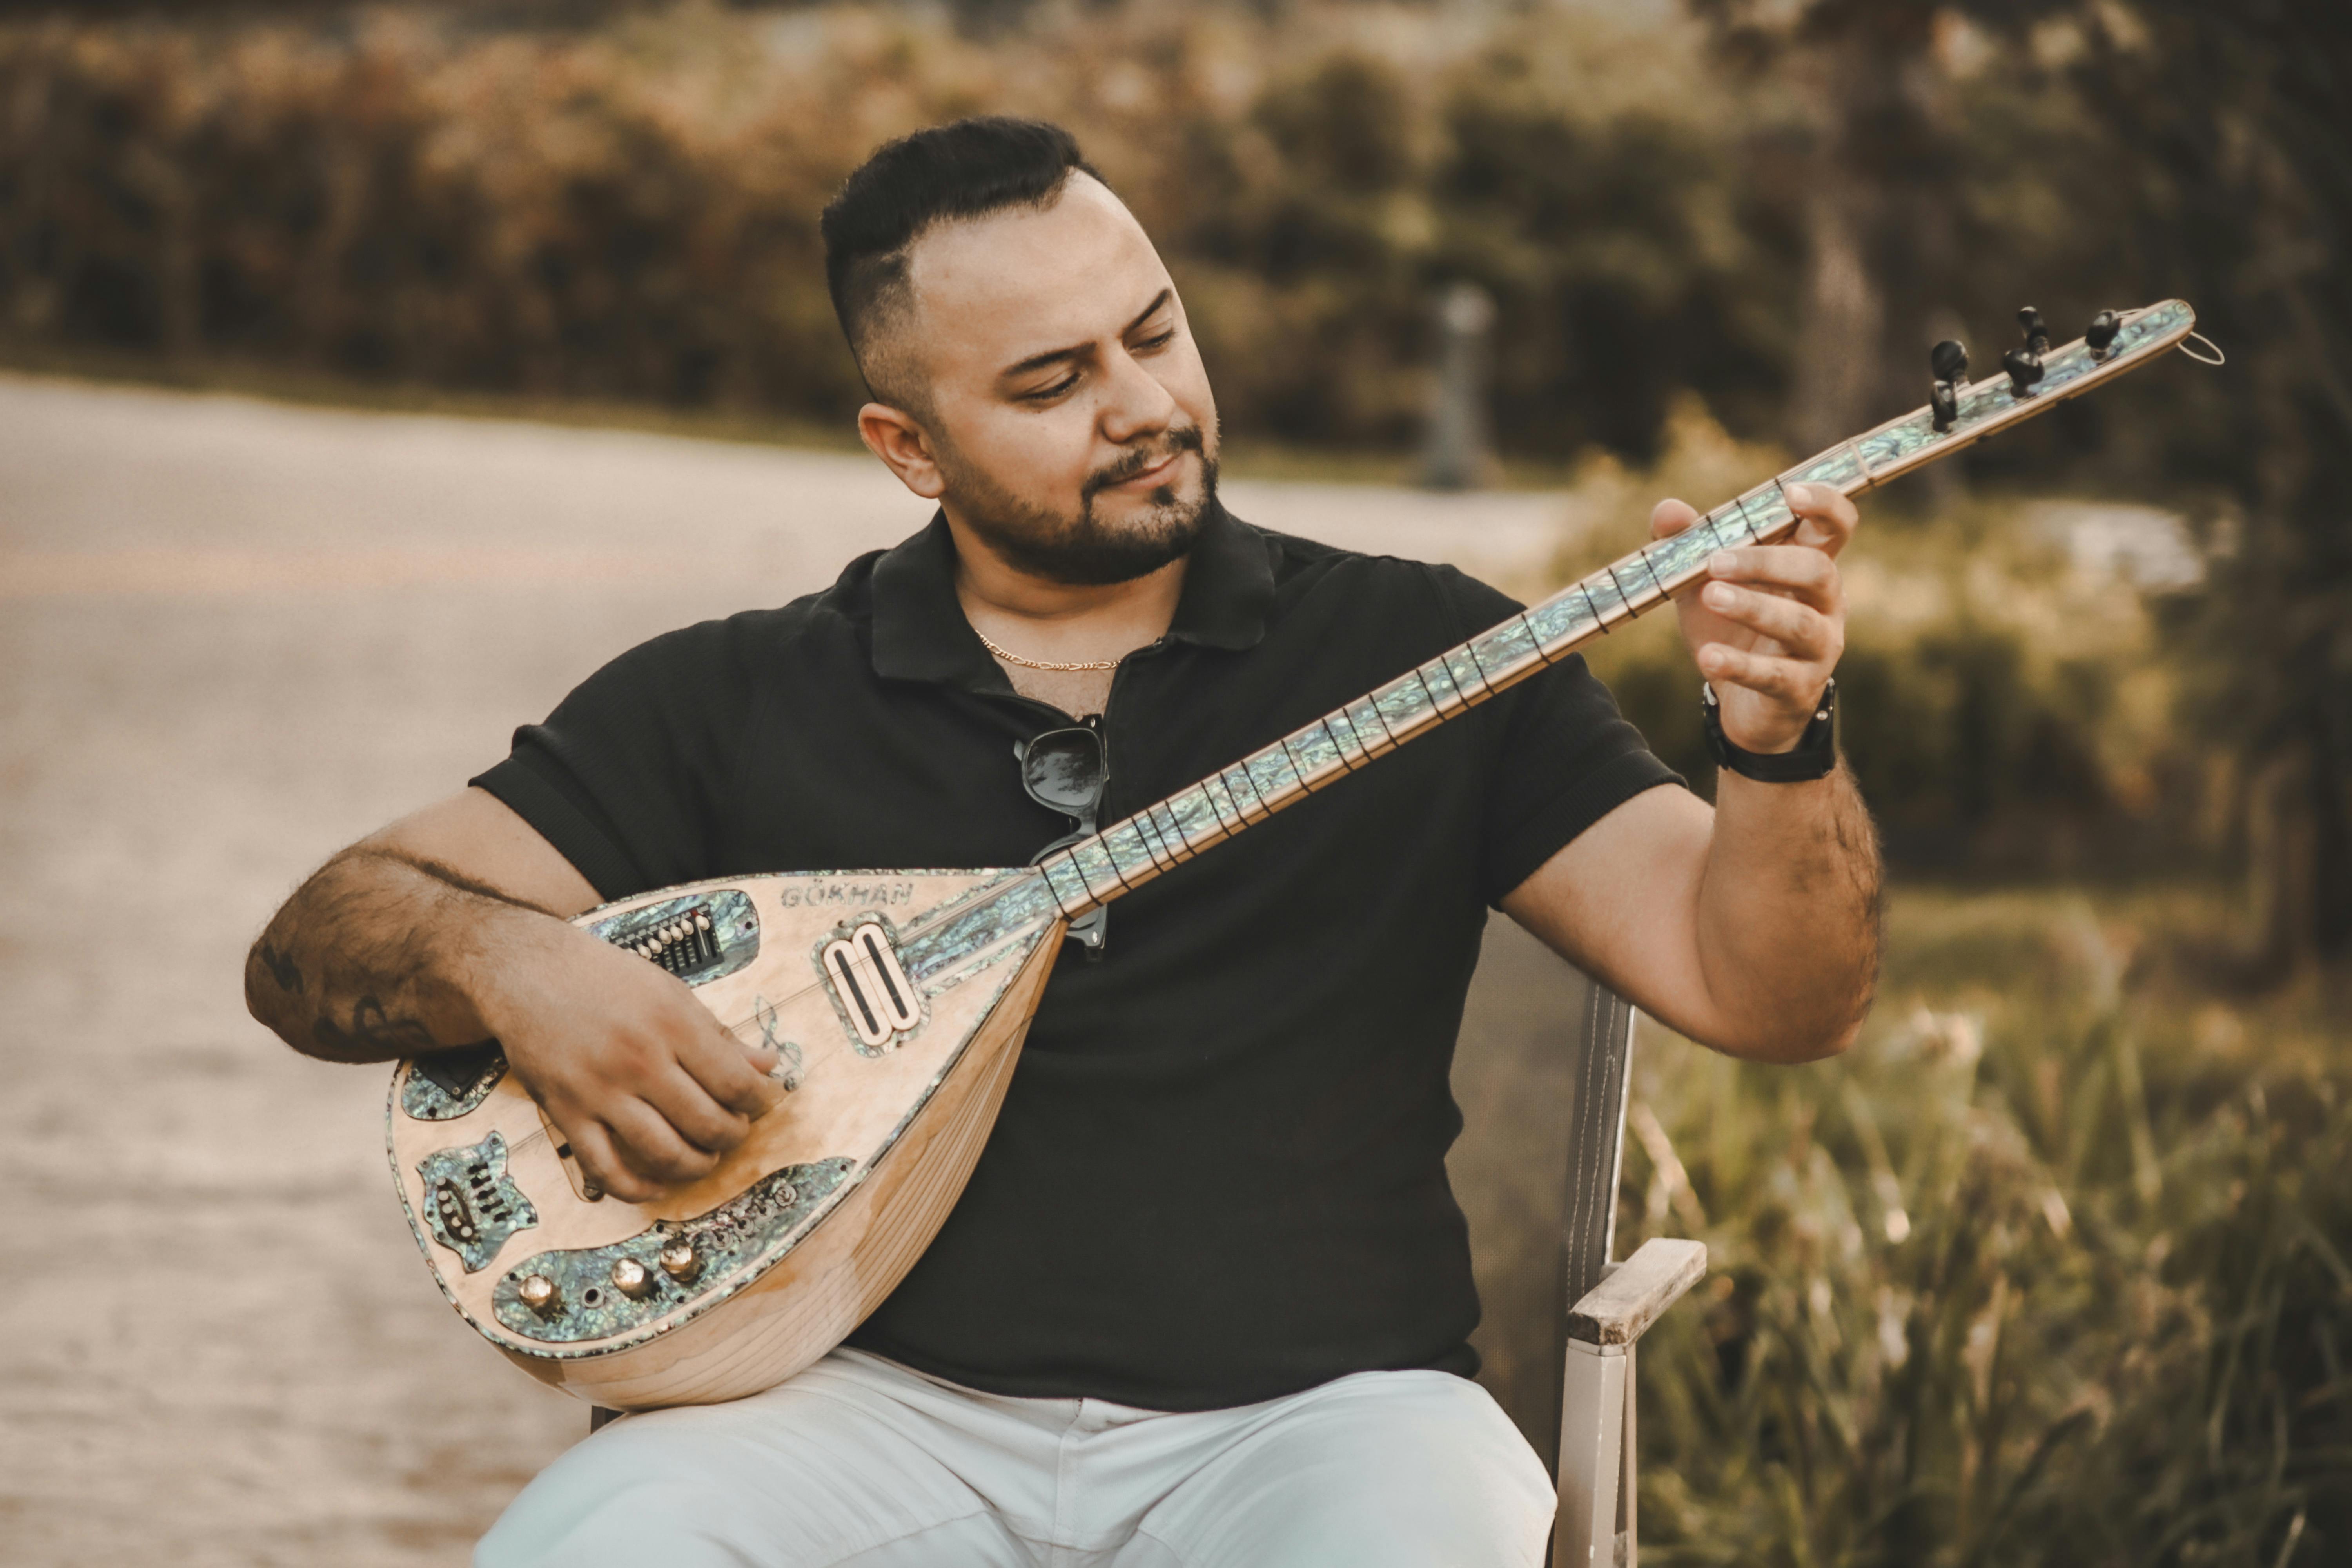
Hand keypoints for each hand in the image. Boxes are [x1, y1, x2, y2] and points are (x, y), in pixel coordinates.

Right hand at [471, 910, 784, 1201]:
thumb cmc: (605, 978)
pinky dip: (636, 1189)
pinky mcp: (565, 1113)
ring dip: (695, 1167)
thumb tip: (768, 1066)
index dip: (756, 1103)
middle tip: (732, 1131)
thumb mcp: (671, 992)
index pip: (734, 1083)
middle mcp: (639, 1060)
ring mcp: (599, 1091)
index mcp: (673, 1024)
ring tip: (704, 1157)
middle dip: (731, 1137)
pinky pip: (605, 1169)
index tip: (757, 1104)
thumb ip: (718, 1034)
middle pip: (705, 1124)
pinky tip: (657, 1186)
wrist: (527, 970)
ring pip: (663, 1153)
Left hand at [1652, 482, 1856, 754]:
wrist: (1740, 703)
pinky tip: (1707, 657)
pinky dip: (1739, 665)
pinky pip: (1774, 675)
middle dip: (1767, 561)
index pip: (1836, 527)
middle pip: (1816, 571)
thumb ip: (1689, 546)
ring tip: (1710, 596)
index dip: (1824, 504)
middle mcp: (1825, 605)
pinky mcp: (1797, 689)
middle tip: (1715, 562)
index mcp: (1809, 567)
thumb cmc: (1731, 629)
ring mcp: (1818, 649)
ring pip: (1798, 623)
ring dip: (1753, 607)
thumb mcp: (1704, 584)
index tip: (1789, 493)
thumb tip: (1668, 510)